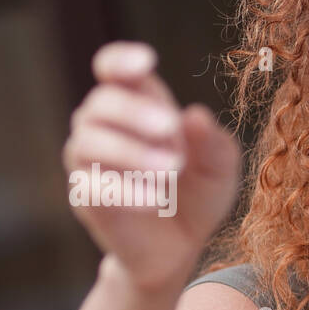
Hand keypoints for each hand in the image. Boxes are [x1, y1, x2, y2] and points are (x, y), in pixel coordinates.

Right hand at [63, 41, 241, 292]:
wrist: (180, 249)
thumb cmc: (197, 196)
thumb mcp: (220, 169)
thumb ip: (213, 143)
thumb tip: (195, 116)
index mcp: (138, 106)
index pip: (113, 70)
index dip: (122, 61)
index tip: (147, 61)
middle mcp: (104, 128)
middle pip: (100, 103)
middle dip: (135, 113)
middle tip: (171, 129)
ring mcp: (90, 164)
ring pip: (88, 142)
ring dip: (131, 152)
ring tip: (172, 169)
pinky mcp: (88, 200)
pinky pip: (93, 188)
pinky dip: (126, 192)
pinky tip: (156, 201)